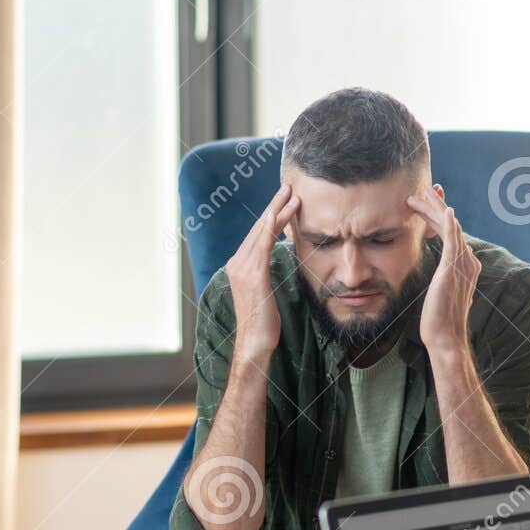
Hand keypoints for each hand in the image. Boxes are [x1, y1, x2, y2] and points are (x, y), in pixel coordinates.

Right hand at [224, 183, 299, 364]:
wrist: (255, 342)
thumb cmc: (264, 321)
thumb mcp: (264, 292)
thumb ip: (265, 273)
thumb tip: (274, 262)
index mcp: (239, 266)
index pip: (257, 235)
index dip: (271, 216)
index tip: (283, 200)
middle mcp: (237, 263)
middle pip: (258, 228)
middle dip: (274, 206)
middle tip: (288, 187)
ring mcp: (243, 268)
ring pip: (262, 232)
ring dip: (277, 211)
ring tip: (292, 195)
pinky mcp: (254, 275)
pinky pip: (264, 245)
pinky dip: (272, 227)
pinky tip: (281, 215)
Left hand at [406, 185, 479, 358]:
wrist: (445, 337)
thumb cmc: (439, 320)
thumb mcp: (440, 291)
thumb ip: (445, 276)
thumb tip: (448, 264)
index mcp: (464, 266)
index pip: (452, 233)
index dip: (440, 215)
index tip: (429, 202)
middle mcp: (467, 261)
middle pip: (452, 225)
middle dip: (438, 205)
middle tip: (427, 188)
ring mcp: (462, 264)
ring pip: (450, 227)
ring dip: (437, 208)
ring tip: (424, 192)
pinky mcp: (453, 268)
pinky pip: (453, 240)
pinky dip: (450, 223)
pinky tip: (446, 210)